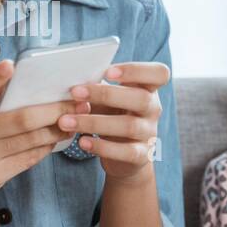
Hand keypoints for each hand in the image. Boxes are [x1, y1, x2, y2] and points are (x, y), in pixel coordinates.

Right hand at [0, 60, 89, 207]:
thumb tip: (21, 76)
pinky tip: (59, 137)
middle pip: (21, 119)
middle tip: (78, 101)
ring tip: (76, 118)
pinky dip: (47, 146)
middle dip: (54, 110)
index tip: (11, 66)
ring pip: (31, 140)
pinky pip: (28, 158)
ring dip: (58, 129)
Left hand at [58, 62, 167, 181]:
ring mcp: (150, 133)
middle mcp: (153, 109)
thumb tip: (72, 81)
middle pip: (141, 98)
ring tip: (66, 121)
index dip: (136, 70)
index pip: (159, 73)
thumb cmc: (112, 117)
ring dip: (94, 122)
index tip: (107, 73)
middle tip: (75, 93)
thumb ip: (97, 88)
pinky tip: (83, 142)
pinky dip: (102, 147)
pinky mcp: (143, 156)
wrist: (122, 156)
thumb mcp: (107, 99)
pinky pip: (126, 152)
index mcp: (147, 88)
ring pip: (129, 126)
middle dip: (106, 94)